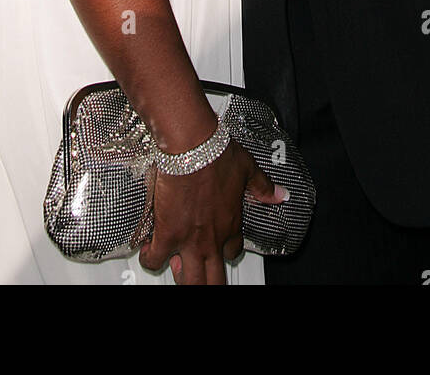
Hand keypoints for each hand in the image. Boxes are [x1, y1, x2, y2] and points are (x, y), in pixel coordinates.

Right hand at [139, 138, 284, 284]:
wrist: (193, 148)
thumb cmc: (217, 155)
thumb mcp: (247, 169)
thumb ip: (263, 186)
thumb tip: (280, 194)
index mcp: (231, 225)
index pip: (233, 252)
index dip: (226, 251)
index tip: (218, 244)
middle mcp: (212, 239)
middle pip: (213, 281)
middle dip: (208, 281)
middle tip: (201, 274)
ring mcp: (190, 240)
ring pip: (189, 281)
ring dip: (182, 276)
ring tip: (176, 265)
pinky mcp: (167, 234)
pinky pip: (155, 259)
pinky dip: (150, 259)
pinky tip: (148, 250)